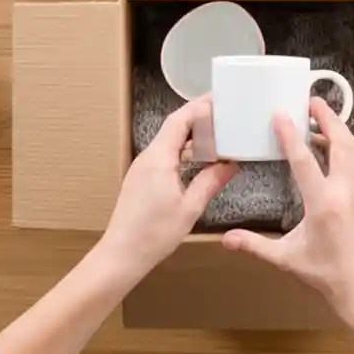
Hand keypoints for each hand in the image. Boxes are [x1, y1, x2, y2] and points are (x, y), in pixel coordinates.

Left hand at [100, 97, 238, 275]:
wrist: (122, 254)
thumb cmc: (154, 233)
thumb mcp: (191, 207)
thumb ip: (211, 181)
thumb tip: (231, 164)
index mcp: (159, 158)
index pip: (180, 119)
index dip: (200, 106)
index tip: (220, 99)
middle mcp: (148, 157)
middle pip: (174, 126)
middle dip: (199, 118)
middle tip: (225, 115)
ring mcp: (142, 168)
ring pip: (169, 141)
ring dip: (191, 136)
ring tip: (217, 135)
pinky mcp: (142, 179)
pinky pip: (164, 155)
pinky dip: (183, 151)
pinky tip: (198, 159)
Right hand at [222, 98, 353, 320]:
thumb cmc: (324, 273)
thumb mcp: (285, 258)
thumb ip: (255, 245)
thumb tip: (225, 240)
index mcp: (324, 205)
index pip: (305, 161)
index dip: (291, 135)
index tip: (282, 113)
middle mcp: (346, 192)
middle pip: (340, 143)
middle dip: (326, 118)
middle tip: (310, 100)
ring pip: (353, 149)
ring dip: (337, 129)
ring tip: (319, 116)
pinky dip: (344, 146)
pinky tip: (330, 145)